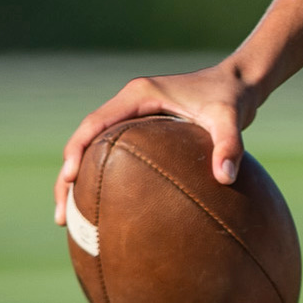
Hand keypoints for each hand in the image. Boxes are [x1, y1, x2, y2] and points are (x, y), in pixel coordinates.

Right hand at [54, 64, 257, 225]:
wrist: (240, 82)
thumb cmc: (233, 97)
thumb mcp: (232, 118)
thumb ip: (230, 144)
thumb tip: (226, 178)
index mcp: (139, 95)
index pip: (95, 123)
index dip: (77, 150)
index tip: (70, 179)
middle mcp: (129, 103)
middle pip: (84, 139)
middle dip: (68, 176)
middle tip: (62, 216)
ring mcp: (132, 115)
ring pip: (92, 148)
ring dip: (77, 180)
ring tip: (70, 220)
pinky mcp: (141, 126)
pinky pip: (112, 153)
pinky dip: (101, 177)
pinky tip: (103, 210)